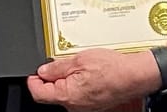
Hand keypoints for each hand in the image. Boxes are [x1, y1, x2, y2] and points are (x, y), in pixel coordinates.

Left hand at [27, 48, 158, 111]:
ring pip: (66, 93)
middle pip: (52, 93)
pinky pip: (78, 95)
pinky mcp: (92, 105)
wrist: (133, 76)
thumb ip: (58, 67)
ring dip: (66, 79)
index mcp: (67, 96)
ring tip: (79, 65)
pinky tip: (87, 72)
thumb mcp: (79, 59)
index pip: (39, 93)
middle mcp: (74, 106)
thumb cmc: (111, 68)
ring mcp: (84, 107)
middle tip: (61, 62)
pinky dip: (77, 83)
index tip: (32, 73)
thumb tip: (43, 70)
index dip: (33, 81)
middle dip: (52, 77)